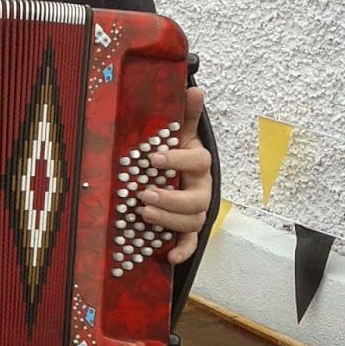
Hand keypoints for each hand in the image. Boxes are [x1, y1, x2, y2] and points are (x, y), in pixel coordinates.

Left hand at [140, 86, 212, 265]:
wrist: (183, 174)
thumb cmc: (177, 153)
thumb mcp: (180, 134)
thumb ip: (185, 115)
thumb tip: (195, 88)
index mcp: (198, 164)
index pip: (197, 161)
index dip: (178, 160)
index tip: (154, 157)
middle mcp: (201, 188)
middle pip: (197, 198)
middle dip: (170, 198)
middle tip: (143, 193)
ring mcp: (196, 210)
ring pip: (193, 220)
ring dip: (169, 219)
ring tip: (143, 212)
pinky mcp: (187, 229)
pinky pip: (191, 243)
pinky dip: (182, 251)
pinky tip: (168, 257)